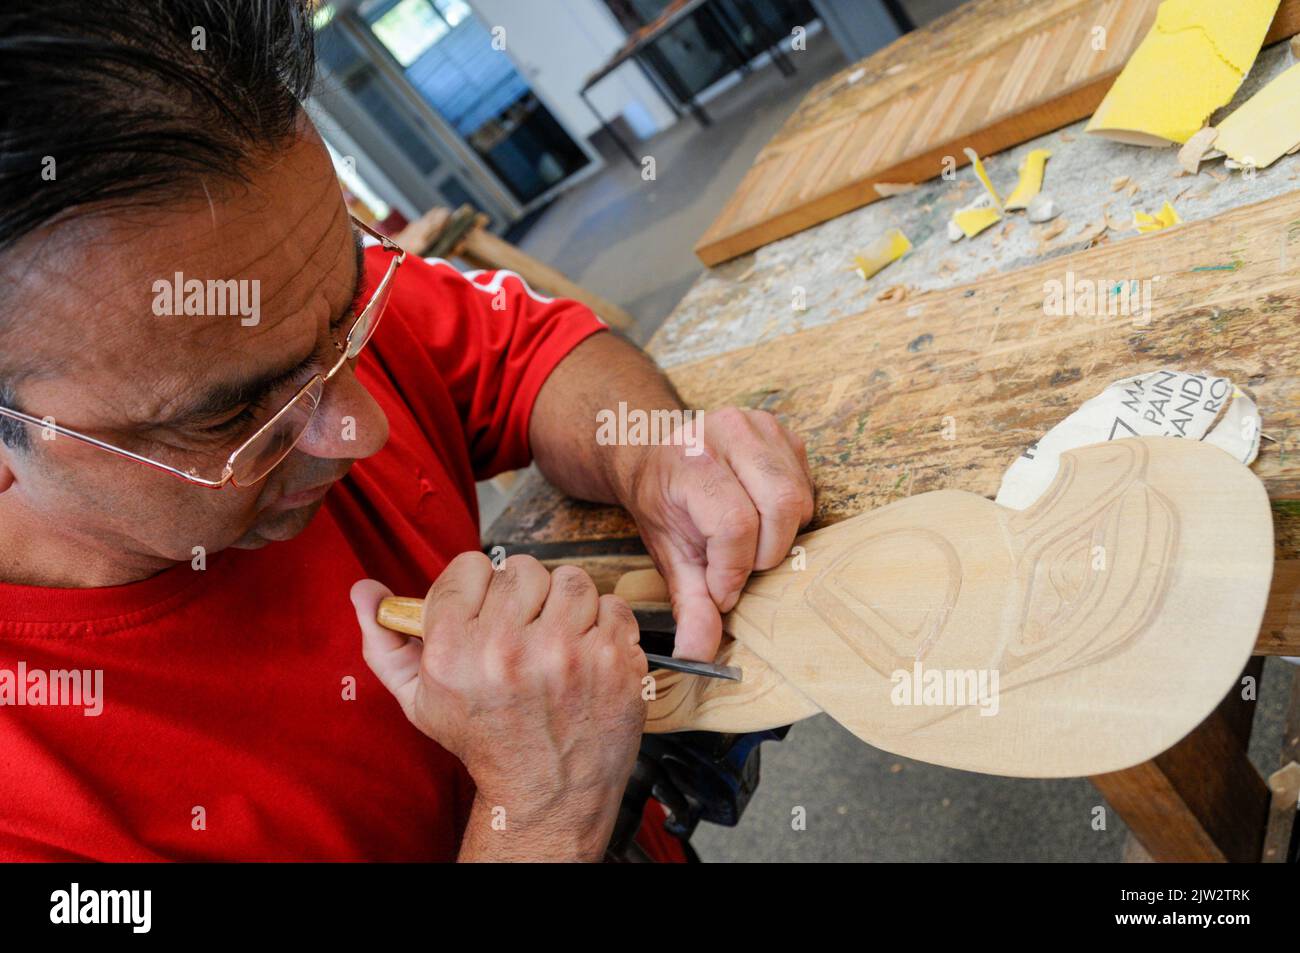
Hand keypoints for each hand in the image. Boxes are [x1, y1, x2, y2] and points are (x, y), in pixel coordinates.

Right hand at [350, 553, 647, 860]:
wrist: (546, 793)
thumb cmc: (484, 740)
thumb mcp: (419, 699)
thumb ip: (386, 642)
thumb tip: (365, 591)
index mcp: (456, 651)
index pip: (471, 567)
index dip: (479, 586)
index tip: (485, 610)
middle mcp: (510, 649)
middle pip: (522, 569)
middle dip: (523, 595)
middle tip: (523, 629)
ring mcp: (568, 654)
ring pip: (570, 580)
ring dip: (565, 603)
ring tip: (556, 638)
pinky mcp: (613, 661)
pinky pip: (612, 605)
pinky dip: (602, 623)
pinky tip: (586, 652)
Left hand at [615, 407, 814, 660]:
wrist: (654, 454)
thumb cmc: (664, 503)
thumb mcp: (668, 554)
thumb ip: (689, 604)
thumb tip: (699, 655)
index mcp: (689, 461)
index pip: (734, 524)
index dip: (734, 569)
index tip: (723, 590)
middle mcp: (725, 432)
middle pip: (780, 506)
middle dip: (767, 551)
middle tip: (742, 564)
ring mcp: (758, 426)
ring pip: (800, 496)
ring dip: (781, 533)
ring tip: (750, 540)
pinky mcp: (783, 432)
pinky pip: (807, 483)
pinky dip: (792, 512)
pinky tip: (763, 515)